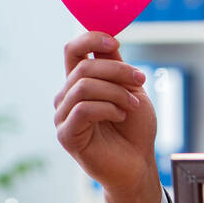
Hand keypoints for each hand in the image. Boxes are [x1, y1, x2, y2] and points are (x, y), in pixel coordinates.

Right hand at [54, 31, 161, 202]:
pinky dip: (108, 108)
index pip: (73, 50)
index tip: (114, 42)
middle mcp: (66, 97)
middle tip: (140, 79)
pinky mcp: (66, 135)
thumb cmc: (135, 129)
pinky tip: (121, 115)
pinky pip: (83, 109)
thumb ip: (116, 67)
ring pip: (84, 87)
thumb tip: (109, 40)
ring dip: (116, 92)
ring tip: (133, 104)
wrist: (139, 164)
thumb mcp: (131, 90)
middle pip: (83, 68)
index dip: (90, 39)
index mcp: (80, 83)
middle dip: (117, 70)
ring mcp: (63, 116)